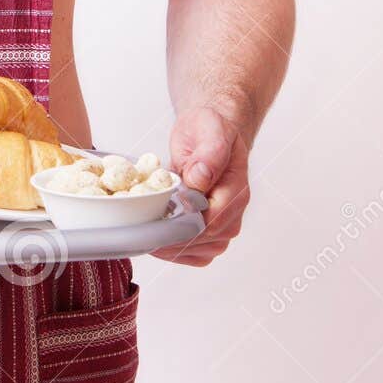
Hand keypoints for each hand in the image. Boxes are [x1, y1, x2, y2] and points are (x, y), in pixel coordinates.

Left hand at [151, 104, 249, 267]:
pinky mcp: (213, 226)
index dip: (185, 224)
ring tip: (149, 240)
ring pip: (205, 252)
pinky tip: (160, 243)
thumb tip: (200, 179)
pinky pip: (200, 252)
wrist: (209, 131)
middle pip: (209, 240)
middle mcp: (233, 208)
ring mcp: (224, 220)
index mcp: (235, 187)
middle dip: (176, 240)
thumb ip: (209, 154)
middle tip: (146, 234)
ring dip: (176, 250)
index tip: (159, 221)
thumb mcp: (209, 130)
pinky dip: (180, 253)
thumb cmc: (209, 129)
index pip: (214, 220)